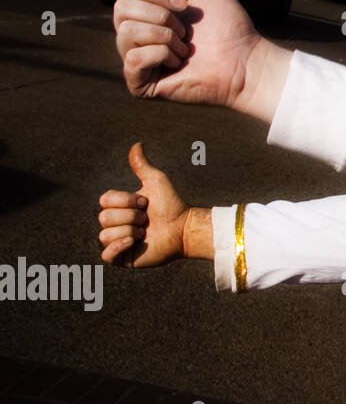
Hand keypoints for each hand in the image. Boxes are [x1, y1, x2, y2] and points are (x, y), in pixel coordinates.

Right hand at [98, 143, 201, 266]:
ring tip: (146, 232)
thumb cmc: (171, 204)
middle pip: (104, 217)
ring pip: (105, 234)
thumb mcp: (156, 181)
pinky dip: (118, 247)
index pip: (104, 200)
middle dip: (131, 216)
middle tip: (148, 218)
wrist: (184, 228)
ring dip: (130, 231)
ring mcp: (117, 241)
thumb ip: (142, 165)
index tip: (145, 202)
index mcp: (118, 206)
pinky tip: (135, 241)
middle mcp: (115, 224)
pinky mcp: (122, 259)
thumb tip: (137, 144)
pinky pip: (105, 256)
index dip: (125, 200)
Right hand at [114, 0, 267, 111]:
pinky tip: (178, 64)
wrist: (245, 61)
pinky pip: (133, 59)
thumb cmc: (231, 29)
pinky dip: (161, 56)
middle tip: (185, 31)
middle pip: (120, 9)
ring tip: (185, 48)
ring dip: (164, 36)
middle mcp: (137, 37)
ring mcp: (137, 61)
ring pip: (126, 33)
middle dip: (161, 15)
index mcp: (147, 14)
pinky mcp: (141, 85)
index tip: (184, 4)